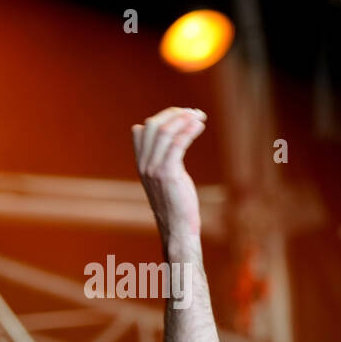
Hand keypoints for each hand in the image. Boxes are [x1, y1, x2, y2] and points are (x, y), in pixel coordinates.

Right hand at [132, 107, 207, 243]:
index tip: (182, 116)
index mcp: (141, 164)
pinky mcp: (168, 174)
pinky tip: (199, 125)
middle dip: (174, 114)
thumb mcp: (167, 181)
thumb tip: (174, 144)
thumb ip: (165, 162)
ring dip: (183, 119)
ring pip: (164, 132)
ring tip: (199, 116)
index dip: (162, 118)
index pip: (142, 131)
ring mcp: (153, 169)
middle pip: (153, 125)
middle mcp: (144, 164)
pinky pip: (177, 144)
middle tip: (194, 112)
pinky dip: (188, 130)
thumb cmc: (177, 207)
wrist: (177, 229)